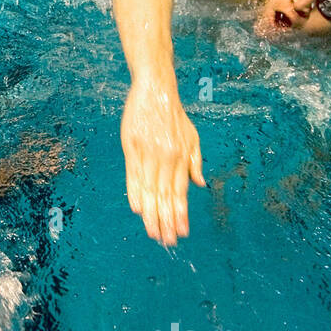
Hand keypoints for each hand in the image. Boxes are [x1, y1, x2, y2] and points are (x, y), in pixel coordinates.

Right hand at [121, 83, 204, 245]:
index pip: (180, 191)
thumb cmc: (173, 114)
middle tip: (167, 241)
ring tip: (153, 232)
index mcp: (180, 157)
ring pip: (149, 190)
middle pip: (164, 196)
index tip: (182, 231)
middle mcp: (165, 158)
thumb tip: (199, 184)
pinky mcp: (132, 148)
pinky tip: (137, 209)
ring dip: (151, 213)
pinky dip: (134, 193)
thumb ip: (194, 161)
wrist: (155, 90)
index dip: (180, 213)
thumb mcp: (191, 136)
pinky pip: (133, 176)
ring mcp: (147, 154)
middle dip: (166, 220)